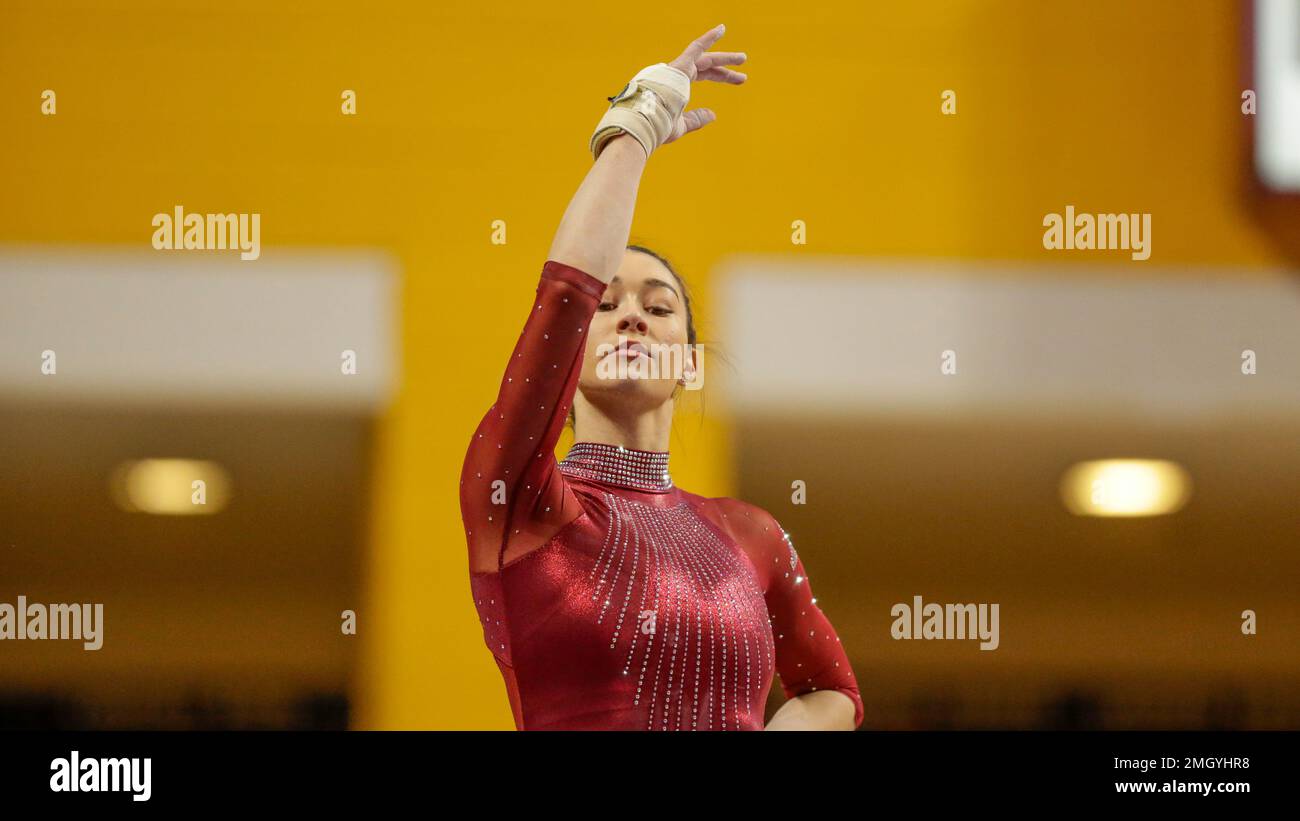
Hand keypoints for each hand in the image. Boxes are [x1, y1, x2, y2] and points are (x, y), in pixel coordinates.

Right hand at [662, 24, 746, 145]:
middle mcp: (676, 75)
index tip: (737, 80)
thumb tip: (713, 115)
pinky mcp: (679, 67)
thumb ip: (696, 119)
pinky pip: (695, 48)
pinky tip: (721, 30)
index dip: (720, 77)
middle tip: (743, 76)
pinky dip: (708, 38)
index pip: (701, 76)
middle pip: (706, 68)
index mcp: (676, 86)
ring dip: (725, 58)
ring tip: (743, 58)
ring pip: (705, 59)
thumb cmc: (657, 127)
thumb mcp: (680, 125)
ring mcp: (677, 70)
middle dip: (724, 71)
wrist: (644, 123)